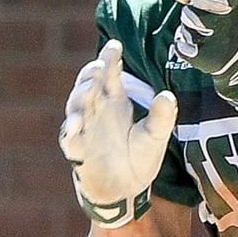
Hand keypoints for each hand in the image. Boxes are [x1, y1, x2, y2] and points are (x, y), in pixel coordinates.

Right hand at [59, 39, 177, 227]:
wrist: (125, 190)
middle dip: (92, 74)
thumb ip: (162, 117)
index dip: (110, 59)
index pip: (110, 75)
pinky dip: (70, 132)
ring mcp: (85, 129)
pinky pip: (70, 138)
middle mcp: (97, 110)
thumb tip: (167, 96)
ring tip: (90, 89)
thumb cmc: (138, 157)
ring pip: (76, 106)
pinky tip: (75, 125)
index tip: (115, 46)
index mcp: (115, 101)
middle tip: (100, 66)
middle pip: (89, 85)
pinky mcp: (78, 150)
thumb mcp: (155, 137)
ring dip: (80, 97)